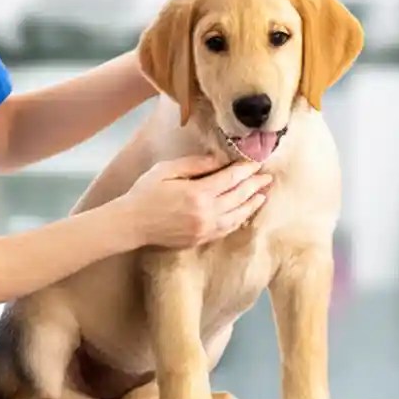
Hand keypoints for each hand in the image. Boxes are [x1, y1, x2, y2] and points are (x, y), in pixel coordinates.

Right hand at [117, 155, 271, 248]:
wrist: (132, 224)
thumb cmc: (146, 192)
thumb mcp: (167, 170)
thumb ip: (195, 164)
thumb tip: (218, 160)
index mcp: (198, 193)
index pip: (231, 179)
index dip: (245, 170)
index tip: (255, 163)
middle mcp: (206, 213)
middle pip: (239, 197)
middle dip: (254, 185)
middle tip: (266, 177)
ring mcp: (205, 229)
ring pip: (237, 215)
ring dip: (252, 204)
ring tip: (262, 195)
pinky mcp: (201, 239)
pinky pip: (227, 229)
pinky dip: (239, 219)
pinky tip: (244, 213)